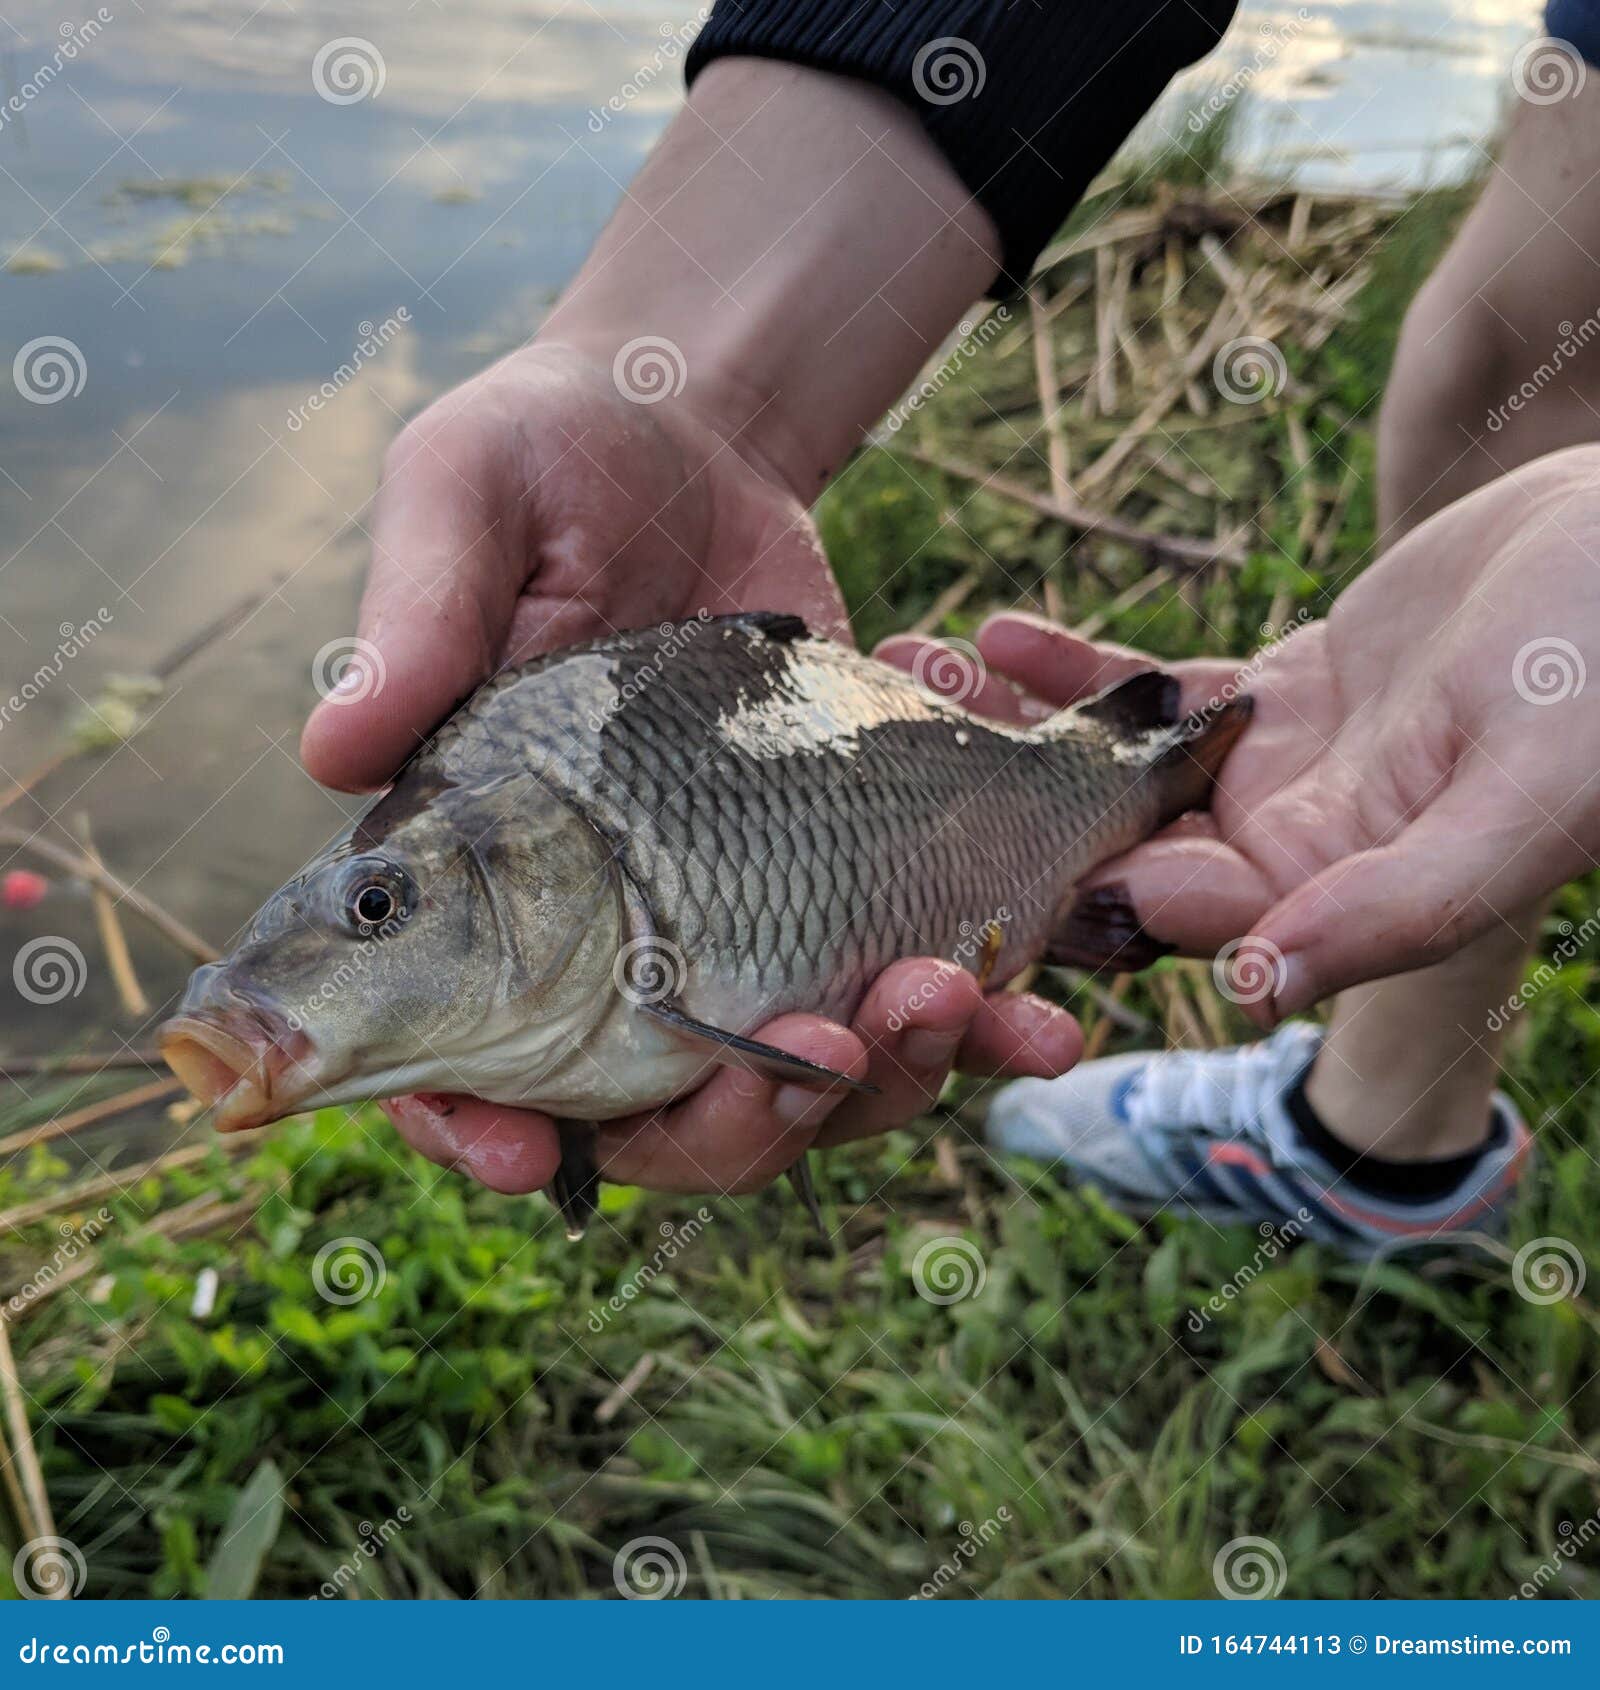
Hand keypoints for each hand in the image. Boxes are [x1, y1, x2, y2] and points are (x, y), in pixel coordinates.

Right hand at [298, 64, 1078, 1200]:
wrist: (691, 435)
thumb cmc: (543, 463)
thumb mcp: (463, 502)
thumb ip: (418, 625)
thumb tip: (333, 750)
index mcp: (480, 880)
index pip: (454, 1049)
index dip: (474, 1126)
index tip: (529, 1158)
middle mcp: (607, 932)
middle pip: (663, 1106)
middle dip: (751, 1114)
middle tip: (830, 1043)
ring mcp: (736, 920)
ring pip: (806, 1076)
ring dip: (893, 1074)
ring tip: (969, 999)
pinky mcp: (850, 881)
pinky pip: (915, 982)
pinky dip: (987, 1000)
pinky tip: (1040, 973)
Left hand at [880, 446, 1599, 1025]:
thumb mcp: (1524, 800)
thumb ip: (1400, 900)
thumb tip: (1263, 988)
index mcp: (1336, 900)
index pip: (1174, 918)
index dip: (1060, 897)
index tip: (943, 869)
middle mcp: (1291, 855)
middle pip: (1116, 850)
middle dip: (997, 815)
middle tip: (875, 769)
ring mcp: (1276, 775)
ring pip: (1116, 770)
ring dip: (1012, 731)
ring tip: (905, 680)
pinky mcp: (1278, 696)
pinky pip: (1155, 691)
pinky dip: (1078, 665)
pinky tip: (994, 630)